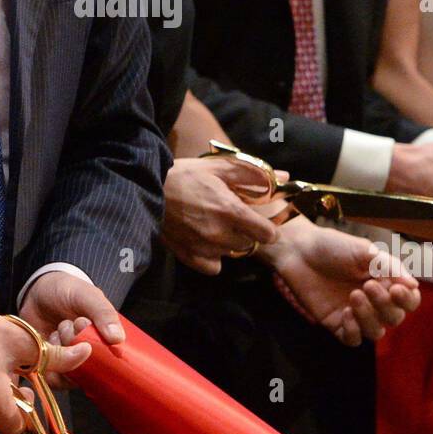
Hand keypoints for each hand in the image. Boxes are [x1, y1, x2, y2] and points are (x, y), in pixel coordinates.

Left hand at [20, 270, 124, 386]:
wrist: (36, 290)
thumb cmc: (66, 290)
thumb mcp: (87, 295)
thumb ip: (104, 313)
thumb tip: (118, 339)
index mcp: (104, 339)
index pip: (110, 359)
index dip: (96, 345)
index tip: (83, 323)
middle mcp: (89, 354)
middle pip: (89, 367)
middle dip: (75, 344)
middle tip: (69, 323)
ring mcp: (70, 362)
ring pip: (71, 373)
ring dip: (62, 351)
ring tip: (58, 328)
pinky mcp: (52, 368)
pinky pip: (54, 379)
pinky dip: (49, 361)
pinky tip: (49, 338)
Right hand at [161, 156, 283, 272]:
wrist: (147, 189)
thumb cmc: (186, 175)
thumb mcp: (220, 167)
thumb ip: (254, 174)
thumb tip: (285, 178)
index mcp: (230, 211)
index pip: (267, 234)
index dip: (268, 229)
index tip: (263, 223)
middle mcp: (219, 234)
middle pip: (250, 244)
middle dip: (247, 232)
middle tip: (233, 218)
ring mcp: (204, 248)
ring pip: (232, 253)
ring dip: (230, 243)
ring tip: (215, 225)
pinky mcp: (190, 257)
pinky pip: (214, 266)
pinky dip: (214, 256)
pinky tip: (205, 240)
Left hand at [260, 216, 419, 344]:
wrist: (299, 250)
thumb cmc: (333, 246)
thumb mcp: (364, 250)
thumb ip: (389, 266)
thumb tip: (414, 285)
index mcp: (386, 282)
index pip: (409, 301)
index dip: (408, 300)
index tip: (396, 289)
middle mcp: (374, 301)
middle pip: (394, 318)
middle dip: (384, 305)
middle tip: (367, 286)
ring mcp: (356, 314)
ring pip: (376, 332)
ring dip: (369, 318)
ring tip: (354, 296)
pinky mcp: (336, 323)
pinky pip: (353, 339)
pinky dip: (353, 331)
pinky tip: (345, 313)